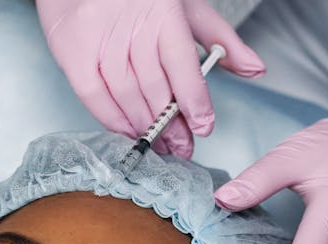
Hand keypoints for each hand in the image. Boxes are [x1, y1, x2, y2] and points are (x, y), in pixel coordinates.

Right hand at [37, 0, 264, 158]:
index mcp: (162, 11)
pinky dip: (111, 118)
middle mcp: (130, 25)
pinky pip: (93, 95)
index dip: (194, 101)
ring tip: (158, 142)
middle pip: (155, 87)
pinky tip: (127, 130)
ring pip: (126, 95)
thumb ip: (220, 38)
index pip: (181, 65)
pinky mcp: (72, 51)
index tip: (203, 126)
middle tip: (182, 146)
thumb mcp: (186, 6)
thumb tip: (255, 69)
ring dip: (144, 126)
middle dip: (171, 124)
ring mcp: (99, 39)